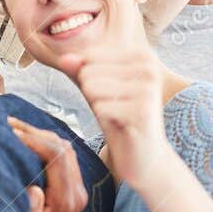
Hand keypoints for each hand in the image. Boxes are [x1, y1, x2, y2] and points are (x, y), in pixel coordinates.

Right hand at [6, 116, 86, 211]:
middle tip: (8, 125)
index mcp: (67, 201)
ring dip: (39, 135)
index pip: (56, 156)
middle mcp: (77, 194)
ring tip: (13, 129)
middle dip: (35, 132)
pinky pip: (63, 155)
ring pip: (64, 147)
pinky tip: (25, 139)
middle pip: (62, 146)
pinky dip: (44, 143)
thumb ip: (32, 211)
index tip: (10, 133)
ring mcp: (77, 190)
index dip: (33, 139)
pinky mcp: (73, 187)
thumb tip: (36, 188)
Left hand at [59, 48, 167, 191]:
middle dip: (93, 95)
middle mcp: (149, 68)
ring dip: (98, 107)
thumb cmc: (119, 117)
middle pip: (88, 72)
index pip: (89, 57)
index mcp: (142, 56)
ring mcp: (148, 89)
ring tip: (117, 116)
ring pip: (91, 87)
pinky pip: (100, 108)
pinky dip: (105, 120)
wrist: (143, 155)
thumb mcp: (97, 88)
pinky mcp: (142, 111)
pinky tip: (122, 125)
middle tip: (113, 109)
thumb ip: (80, 70)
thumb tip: (63, 59)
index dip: (89, 80)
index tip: (110, 95)